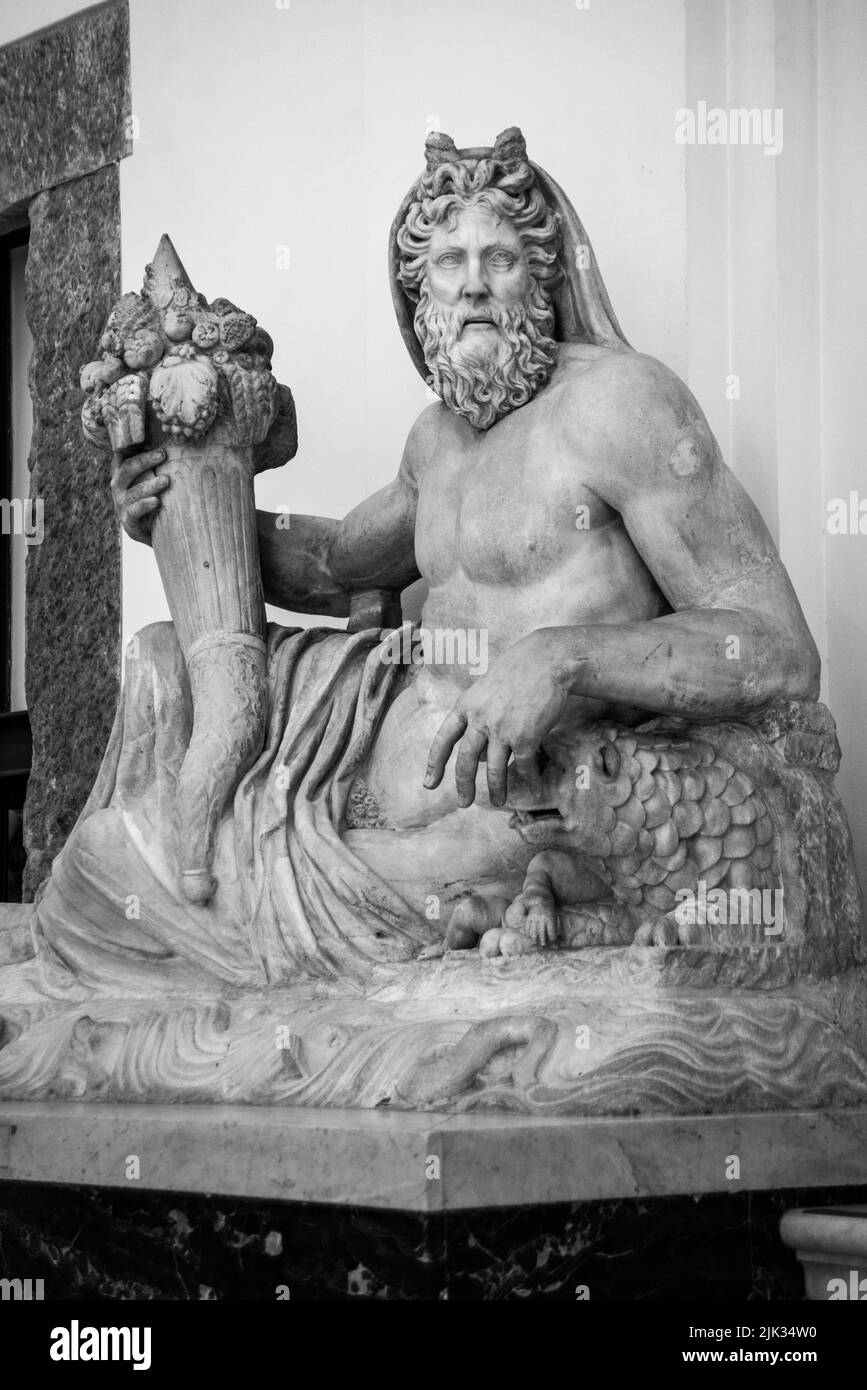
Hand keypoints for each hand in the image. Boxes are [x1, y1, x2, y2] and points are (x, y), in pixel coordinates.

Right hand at [110, 448, 167, 543]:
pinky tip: (156, 501)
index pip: (122, 454)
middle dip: (145, 460)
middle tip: (163, 454)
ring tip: (166, 480)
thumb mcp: (148, 477)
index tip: (146, 436)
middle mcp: (118, 485)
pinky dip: (145, 505)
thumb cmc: (150, 495)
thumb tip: (175, 441)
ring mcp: (121, 503)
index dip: (131, 445)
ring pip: (134, 491)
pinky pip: (134, 511)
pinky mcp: (128, 520)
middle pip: (128, 468)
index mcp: (121, 472)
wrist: (147, 529)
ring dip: (150, 484)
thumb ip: (153, 463)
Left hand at [423, 631, 568, 806]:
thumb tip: (480, 753)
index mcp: (466, 705)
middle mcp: (480, 719)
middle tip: (463, 803)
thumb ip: (478, 715)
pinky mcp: (525, 736)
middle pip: (466, 759)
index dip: (434, 763)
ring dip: (497, 790)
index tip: (429, 783)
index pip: (444, 739)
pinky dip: (531, 780)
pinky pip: (525, 766)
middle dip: (463, 784)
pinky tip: (536, 789)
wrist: (548, 659)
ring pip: (495, 769)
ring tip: (499, 802)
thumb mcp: (487, 688)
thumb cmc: (519, 670)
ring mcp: (502, 729)